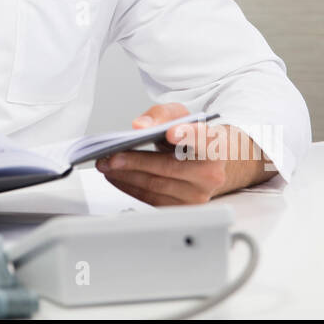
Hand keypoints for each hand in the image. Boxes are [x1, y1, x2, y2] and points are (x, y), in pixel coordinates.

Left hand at [94, 103, 274, 205]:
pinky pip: (152, 199)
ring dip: (126, 176)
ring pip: (156, 186)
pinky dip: (130, 187)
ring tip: (106, 165)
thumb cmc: (193, 136)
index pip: (204, 140)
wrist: (210, 161)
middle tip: (110, 156)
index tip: (172, 132)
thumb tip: (139, 125)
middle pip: (169, 168)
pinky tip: (116, 176)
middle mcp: (211, 174)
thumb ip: (161, 115)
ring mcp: (198, 195)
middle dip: (135, 162)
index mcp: (216, 145)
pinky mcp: (183, 208)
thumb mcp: (181, 115)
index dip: (188, 136)